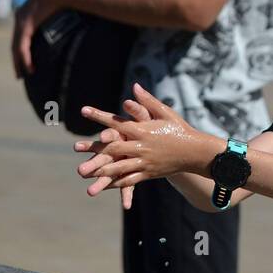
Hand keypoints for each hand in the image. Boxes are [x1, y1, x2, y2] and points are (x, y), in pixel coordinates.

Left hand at [11, 0, 65, 77]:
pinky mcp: (26, 27)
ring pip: (16, 48)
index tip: (24, 60)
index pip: (20, 35)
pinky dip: (25, 59)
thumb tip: (69, 22)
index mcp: (25, 13)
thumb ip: (57, 16)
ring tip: (22, 75)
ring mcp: (21, 22)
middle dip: (17, 60)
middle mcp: (20, 18)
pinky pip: (22, 47)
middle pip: (15, 44)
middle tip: (20, 74)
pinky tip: (28, 69)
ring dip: (19, 63)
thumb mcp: (57, 8)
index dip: (21, 49)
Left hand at [73, 83, 215, 204]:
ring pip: (119, 167)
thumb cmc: (179, 130)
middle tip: (76, 148)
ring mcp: (144, 161)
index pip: (116, 121)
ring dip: (100, 170)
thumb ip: (147, 102)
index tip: (84, 110)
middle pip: (113, 147)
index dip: (99, 115)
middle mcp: (141, 146)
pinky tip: (105, 185)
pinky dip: (117, 182)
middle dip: (93, 149)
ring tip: (86, 173)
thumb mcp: (165, 113)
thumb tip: (134, 87)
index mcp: (142, 130)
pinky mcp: (149, 173)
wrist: (196, 152)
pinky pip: (130, 179)